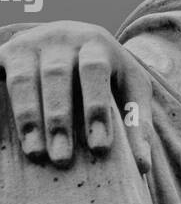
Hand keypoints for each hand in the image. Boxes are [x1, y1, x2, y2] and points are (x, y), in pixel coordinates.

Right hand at [0, 21, 152, 172]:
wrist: (76, 37)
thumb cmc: (108, 73)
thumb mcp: (130, 88)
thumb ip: (137, 121)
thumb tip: (143, 166)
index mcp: (95, 43)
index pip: (94, 70)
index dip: (96, 108)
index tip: (100, 147)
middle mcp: (60, 38)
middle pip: (56, 76)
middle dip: (59, 119)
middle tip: (63, 159)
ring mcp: (29, 44)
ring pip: (23, 79)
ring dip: (28, 117)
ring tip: (36, 154)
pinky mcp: (5, 54)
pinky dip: (1, 100)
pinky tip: (5, 129)